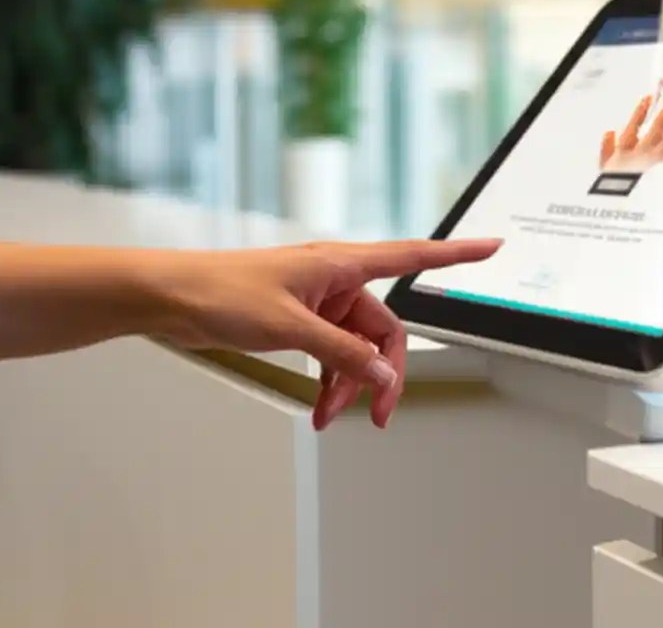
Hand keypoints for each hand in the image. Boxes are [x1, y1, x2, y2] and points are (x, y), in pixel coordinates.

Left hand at [152, 238, 501, 429]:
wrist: (170, 297)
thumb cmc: (221, 291)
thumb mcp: (290, 327)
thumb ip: (342, 353)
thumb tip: (383, 375)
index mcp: (342, 264)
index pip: (413, 256)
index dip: (456, 254)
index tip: (492, 248)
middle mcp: (336, 279)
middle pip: (383, 328)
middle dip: (382, 372)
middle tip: (379, 412)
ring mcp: (318, 301)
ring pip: (356, 347)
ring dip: (349, 383)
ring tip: (331, 415)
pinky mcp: (299, 319)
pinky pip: (331, 352)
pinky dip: (329, 379)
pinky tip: (319, 406)